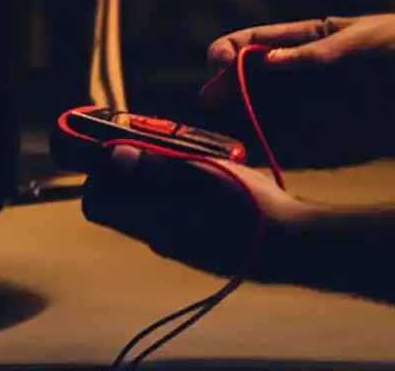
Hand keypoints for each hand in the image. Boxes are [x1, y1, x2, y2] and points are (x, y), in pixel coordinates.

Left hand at [83, 146, 394, 309]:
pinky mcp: (204, 249)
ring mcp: (183, 248)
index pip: (96, 205)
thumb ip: (156, 166)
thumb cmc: (248, 207)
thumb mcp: (202, 175)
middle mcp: (160, 240)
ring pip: (150, 210)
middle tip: (153, 145)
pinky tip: (208, 180)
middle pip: (121, 205)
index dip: (97, 177)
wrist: (299, 247)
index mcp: (152, 224)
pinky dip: (180, 197)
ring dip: (157, 182)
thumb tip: (113, 153)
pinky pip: (176, 219)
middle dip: (128, 173)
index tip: (115, 151)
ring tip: (185, 158)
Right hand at [200, 15, 394, 160]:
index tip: (219, 65)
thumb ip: (318, 54)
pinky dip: (270, 153)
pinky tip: (254, 156)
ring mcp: (317, 110)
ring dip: (240, 125)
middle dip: (225, 93)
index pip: (252, 43)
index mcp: (309, 40)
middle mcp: (304, 76)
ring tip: (223, 134)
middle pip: (249, 84)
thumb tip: (266, 61)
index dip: (228, 52)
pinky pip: (293, 148)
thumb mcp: (368, 40)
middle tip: (209, 106)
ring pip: (264, 117)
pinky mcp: (334, 141)